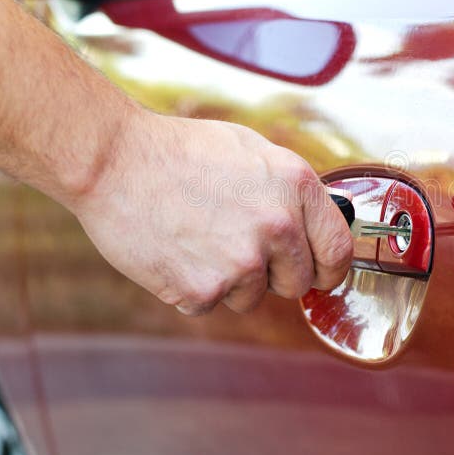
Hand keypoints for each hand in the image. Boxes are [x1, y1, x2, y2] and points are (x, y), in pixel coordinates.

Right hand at [69, 111, 353, 314]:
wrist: (115, 160)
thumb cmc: (182, 151)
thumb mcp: (254, 151)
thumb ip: (293, 190)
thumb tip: (319, 223)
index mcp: (296, 186)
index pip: (338, 251)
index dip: (328, 269)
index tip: (317, 273)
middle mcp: (278, 226)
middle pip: (296, 283)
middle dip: (272, 273)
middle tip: (235, 246)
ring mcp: (242, 261)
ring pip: (252, 297)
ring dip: (230, 280)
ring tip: (198, 239)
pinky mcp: (204, 289)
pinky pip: (211, 304)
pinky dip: (194, 287)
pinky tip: (176, 252)